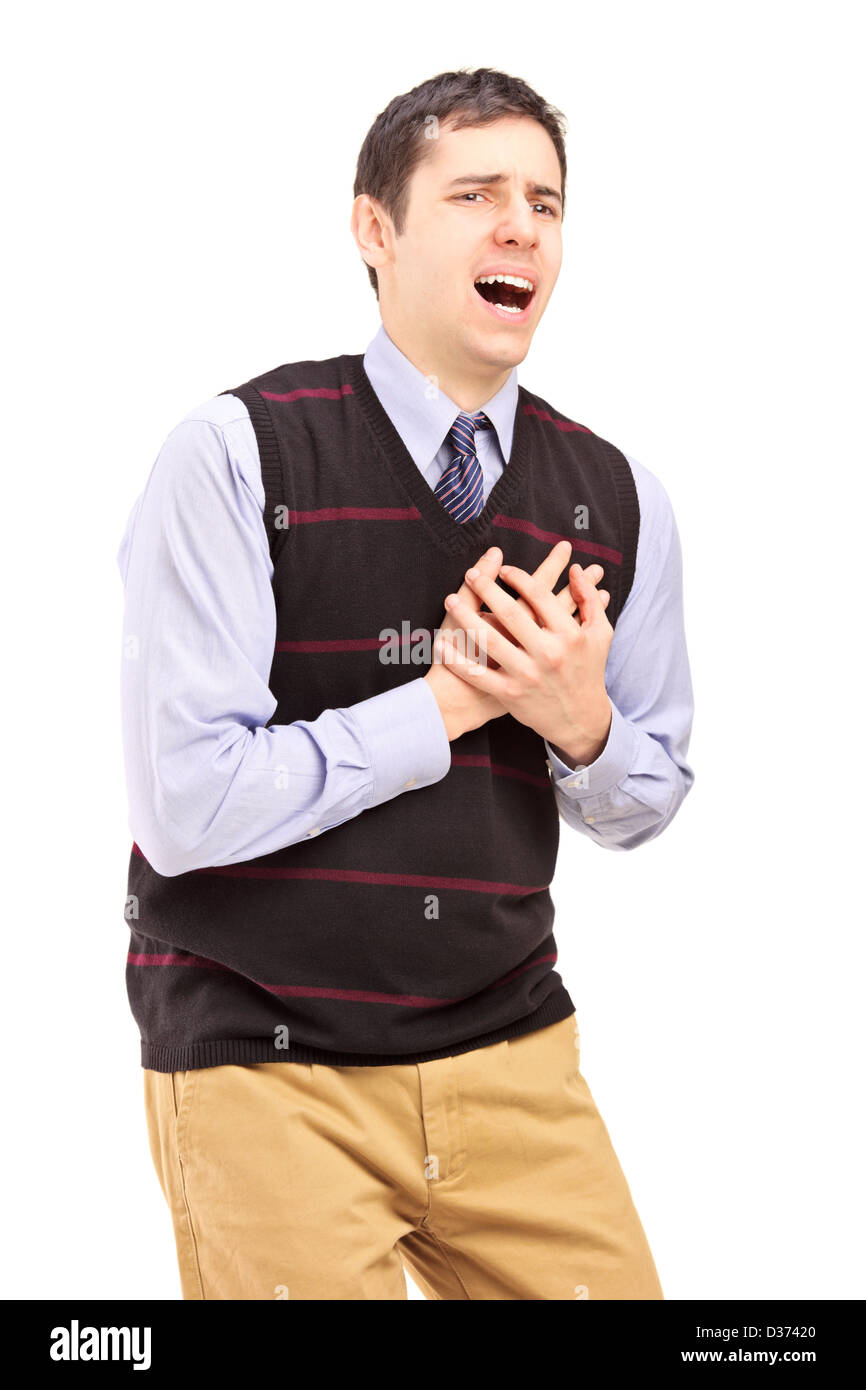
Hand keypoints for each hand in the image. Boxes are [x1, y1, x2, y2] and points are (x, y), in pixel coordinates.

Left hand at [437, 548, 613, 763]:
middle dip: (487, 588)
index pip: (539, 595)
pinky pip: (477, 675)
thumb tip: (576, 569)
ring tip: (450, 599)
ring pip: (489, 640)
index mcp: (569, 635)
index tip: (504, 569)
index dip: (518, 578)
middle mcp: (547, 653)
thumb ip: (589, 600)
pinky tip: (441, 643)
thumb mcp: (599, 634)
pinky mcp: (509, 694)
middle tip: (470, 573)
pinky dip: (456, 660)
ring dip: (465, 617)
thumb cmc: (588, 670)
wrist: (579, 719)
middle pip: (510, 612)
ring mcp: (526, 675)